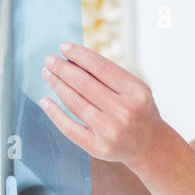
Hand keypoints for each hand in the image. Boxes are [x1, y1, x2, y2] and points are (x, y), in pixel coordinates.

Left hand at [38, 42, 167, 166]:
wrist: (149, 145)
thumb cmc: (138, 111)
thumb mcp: (135, 89)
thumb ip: (110, 76)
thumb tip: (74, 59)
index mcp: (136, 91)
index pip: (101, 67)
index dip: (79, 55)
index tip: (63, 47)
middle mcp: (124, 110)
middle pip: (84, 84)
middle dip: (63, 68)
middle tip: (50, 60)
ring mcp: (110, 130)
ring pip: (75, 102)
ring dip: (57, 85)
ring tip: (47, 74)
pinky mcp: (97, 147)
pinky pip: (69, 128)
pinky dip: (54, 113)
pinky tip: (46, 101)